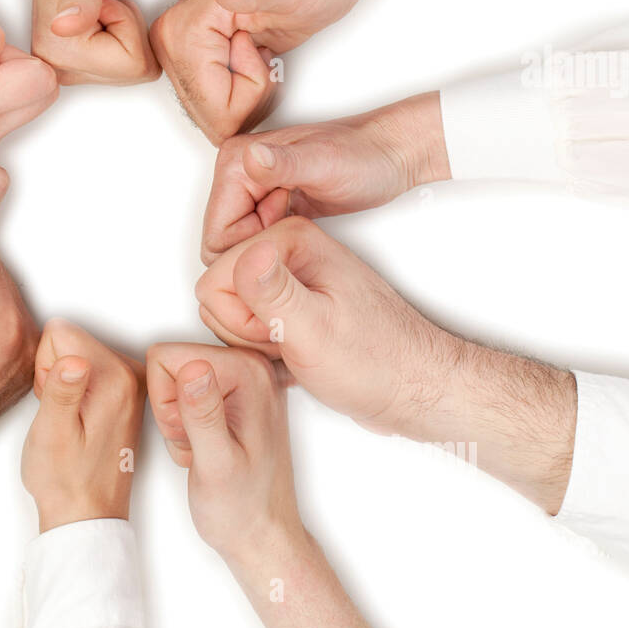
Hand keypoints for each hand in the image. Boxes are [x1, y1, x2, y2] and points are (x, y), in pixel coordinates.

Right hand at [21, 319, 144, 531]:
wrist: (87, 515)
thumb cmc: (67, 481)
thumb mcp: (52, 434)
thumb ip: (61, 391)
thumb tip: (72, 358)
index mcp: (115, 379)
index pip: (60, 333)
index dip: (45, 368)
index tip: (53, 401)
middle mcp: (131, 375)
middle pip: (71, 340)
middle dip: (54, 373)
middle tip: (61, 416)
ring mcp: (131, 383)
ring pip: (77, 353)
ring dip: (63, 384)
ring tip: (70, 422)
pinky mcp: (125, 393)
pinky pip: (87, 369)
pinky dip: (75, 391)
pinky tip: (79, 421)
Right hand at [30, 0, 158, 85]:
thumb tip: (64, 27)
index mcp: (57, 51)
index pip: (132, 66)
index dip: (129, 25)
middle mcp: (57, 67)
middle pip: (132, 73)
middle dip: (130, 31)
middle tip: (106, 0)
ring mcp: (67, 68)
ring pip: (131, 70)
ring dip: (127, 32)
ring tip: (103, 4)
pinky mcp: (78, 64)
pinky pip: (127, 65)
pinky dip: (124, 36)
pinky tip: (104, 15)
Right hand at [145, 342, 368, 627]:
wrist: (263, 533)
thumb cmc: (244, 508)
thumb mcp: (217, 466)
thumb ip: (203, 414)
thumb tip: (192, 367)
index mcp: (248, 373)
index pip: (166, 356)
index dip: (166, 401)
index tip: (190, 432)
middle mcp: (250, 367)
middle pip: (169, 364)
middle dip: (171, 410)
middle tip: (198, 445)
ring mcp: (243, 380)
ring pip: (173, 381)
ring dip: (177, 421)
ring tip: (204, 450)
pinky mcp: (234, 395)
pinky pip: (185, 393)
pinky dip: (186, 425)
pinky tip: (206, 448)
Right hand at [149, 0, 463, 144]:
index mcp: (182, 28)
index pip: (213, 107)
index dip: (252, 90)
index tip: (264, 48)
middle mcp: (172, 41)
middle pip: (209, 116)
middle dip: (249, 96)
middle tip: (265, 51)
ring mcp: (181, 54)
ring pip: (215, 116)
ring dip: (250, 94)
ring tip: (262, 52)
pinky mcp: (195, 62)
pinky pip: (220, 108)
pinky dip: (247, 92)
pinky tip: (256, 58)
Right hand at [196, 215, 459, 432]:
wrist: (415, 387)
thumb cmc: (376, 364)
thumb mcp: (315, 332)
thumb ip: (273, 292)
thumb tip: (246, 256)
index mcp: (292, 240)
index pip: (213, 277)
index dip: (240, 319)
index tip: (277, 331)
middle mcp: (291, 250)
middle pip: (219, 291)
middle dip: (245, 330)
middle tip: (292, 341)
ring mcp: (293, 276)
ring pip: (232, 310)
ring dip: (256, 341)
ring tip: (299, 348)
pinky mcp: (296, 300)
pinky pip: (251, 322)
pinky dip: (267, 346)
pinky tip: (298, 353)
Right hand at [201, 93, 448, 262]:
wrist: (391, 152)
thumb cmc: (365, 156)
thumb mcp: (325, 163)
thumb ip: (284, 163)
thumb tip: (250, 159)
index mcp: (236, 162)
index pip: (217, 235)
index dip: (250, 251)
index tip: (287, 241)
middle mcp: (238, 173)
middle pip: (224, 244)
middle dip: (258, 254)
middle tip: (300, 238)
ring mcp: (252, 189)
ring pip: (241, 247)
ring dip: (270, 253)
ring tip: (305, 236)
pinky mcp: (269, 203)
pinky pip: (258, 242)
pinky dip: (278, 250)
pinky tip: (303, 240)